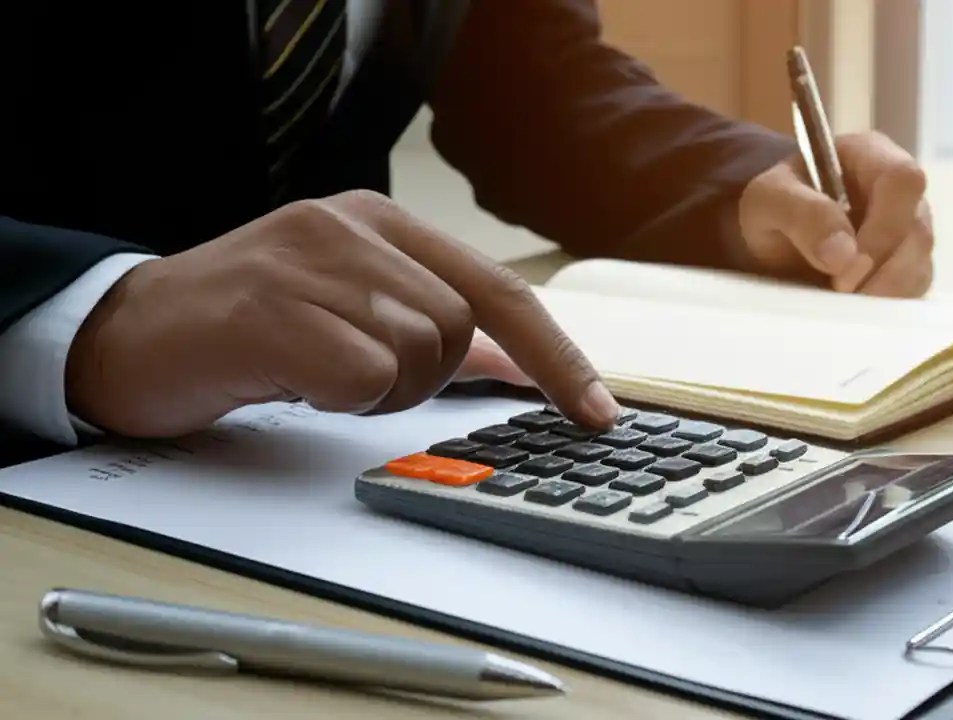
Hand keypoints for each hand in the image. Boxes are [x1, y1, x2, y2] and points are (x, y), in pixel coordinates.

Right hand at [65, 190, 618, 437]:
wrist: (126, 334)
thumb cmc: (249, 328)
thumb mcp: (354, 310)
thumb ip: (439, 326)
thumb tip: (524, 363)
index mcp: (382, 223)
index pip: (500, 290)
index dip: (557, 356)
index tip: (597, 412)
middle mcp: (352, 226)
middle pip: (459, 330)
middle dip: (423, 378)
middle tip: (354, 378)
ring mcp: (309, 260)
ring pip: (417, 353)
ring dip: (376, 391)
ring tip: (314, 373)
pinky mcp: (270, 307)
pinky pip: (362, 376)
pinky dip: (338, 397)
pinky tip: (292, 379)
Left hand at [736, 131, 933, 295]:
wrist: (769, 236)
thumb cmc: (772, 205)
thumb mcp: (769, 199)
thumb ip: (804, 215)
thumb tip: (844, 255)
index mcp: (871, 156)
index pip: (903, 181)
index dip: (885, 226)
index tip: (849, 265)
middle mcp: (900, 192)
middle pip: (917, 230)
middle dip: (881, 269)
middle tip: (839, 289)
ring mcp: (907, 231)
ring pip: (920, 265)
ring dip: (885, 291)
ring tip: (843, 301)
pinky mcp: (905, 267)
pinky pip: (913, 289)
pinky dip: (886, 304)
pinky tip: (854, 308)